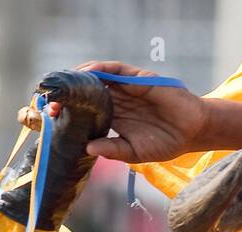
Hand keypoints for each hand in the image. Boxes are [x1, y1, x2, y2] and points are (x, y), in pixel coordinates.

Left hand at [47, 60, 241, 162]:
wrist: (192, 131)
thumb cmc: (166, 143)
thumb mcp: (135, 152)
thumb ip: (113, 149)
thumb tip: (87, 149)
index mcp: (113, 118)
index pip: (84, 112)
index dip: (67, 113)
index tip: (50, 119)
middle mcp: (116, 101)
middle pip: (85, 93)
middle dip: (66, 97)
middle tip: (49, 103)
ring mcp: (125, 88)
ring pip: (94, 78)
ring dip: (77, 80)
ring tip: (63, 88)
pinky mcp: (136, 78)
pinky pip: (113, 69)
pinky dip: (98, 69)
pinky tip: (86, 73)